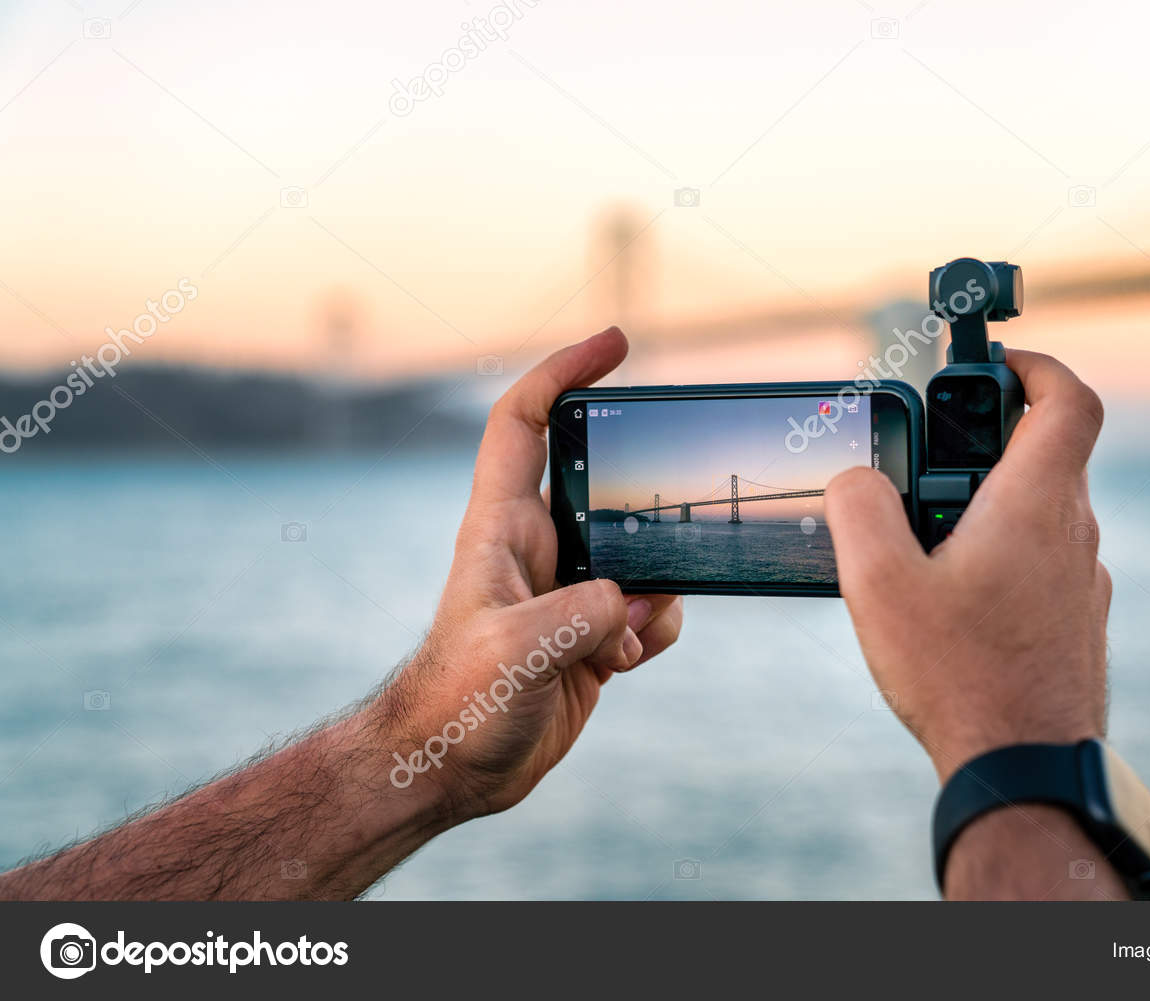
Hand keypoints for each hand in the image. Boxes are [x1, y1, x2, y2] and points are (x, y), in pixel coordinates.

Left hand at [370, 329, 684, 821]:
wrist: (451, 770)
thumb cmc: (457, 704)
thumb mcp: (517, 651)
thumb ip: (582, 611)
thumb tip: (634, 602)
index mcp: (503, 527)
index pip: (526, 421)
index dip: (564, 371)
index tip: (616, 342)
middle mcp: (539, 548)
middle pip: (604, 482)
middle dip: (646, 491)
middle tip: (682, 498)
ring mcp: (567, 590)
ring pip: (642, 554)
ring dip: (657, 588)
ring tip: (624, 634)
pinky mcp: (589, 633)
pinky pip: (649, 609)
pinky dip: (655, 629)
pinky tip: (626, 660)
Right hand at [824, 350, 1109, 782]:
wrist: (1025, 770)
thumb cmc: (959, 677)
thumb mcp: (879, 584)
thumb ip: (858, 508)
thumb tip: (855, 478)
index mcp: (1036, 503)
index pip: (1069, 399)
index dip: (1036, 365)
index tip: (993, 366)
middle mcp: (1073, 534)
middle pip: (1043, 455)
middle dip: (982, 448)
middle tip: (924, 474)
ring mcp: (1083, 582)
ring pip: (1041, 515)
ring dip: (989, 509)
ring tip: (926, 551)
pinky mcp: (1077, 625)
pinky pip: (1043, 565)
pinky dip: (1003, 559)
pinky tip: (954, 604)